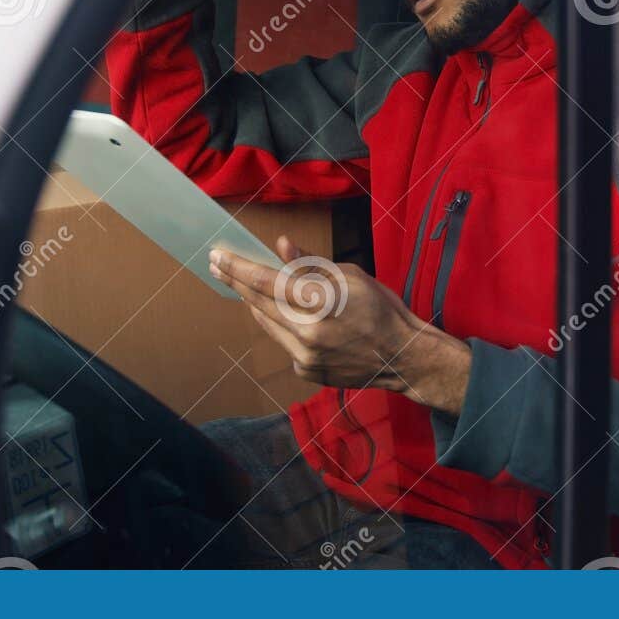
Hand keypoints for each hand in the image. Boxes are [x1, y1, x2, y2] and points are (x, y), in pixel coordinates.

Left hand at [209, 236, 471, 415]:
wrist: (402, 358)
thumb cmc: (381, 309)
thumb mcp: (351, 276)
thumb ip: (311, 264)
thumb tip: (282, 246)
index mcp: (322, 301)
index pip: (268, 281)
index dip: (238, 267)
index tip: (217, 256)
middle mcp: (309, 331)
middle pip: (259, 302)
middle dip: (236, 282)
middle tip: (217, 265)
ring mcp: (305, 355)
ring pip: (268, 323)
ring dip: (256, 304)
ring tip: (246, 286)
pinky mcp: (306, 371)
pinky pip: (284, 342)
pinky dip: (284, 327)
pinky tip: (297, 319)